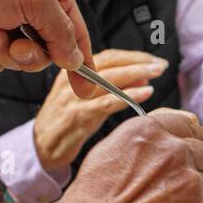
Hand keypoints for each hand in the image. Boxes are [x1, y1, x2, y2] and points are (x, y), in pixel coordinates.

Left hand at [0, 0, 94, 94]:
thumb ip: (63, 33)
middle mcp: (34, 12)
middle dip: (30, 54)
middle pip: (49, 55)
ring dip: (4, 52)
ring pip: (21, 63)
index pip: (77, 33)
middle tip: (16, 46)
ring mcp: (11, 29)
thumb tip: (75, 62)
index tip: (88, 90)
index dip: (83, 61)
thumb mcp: (38, 1)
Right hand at [33, 50, 167, 170]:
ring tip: (156, 74)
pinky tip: (145, 94)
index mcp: (75, 71)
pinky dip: (127, 96)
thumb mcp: (90, 100)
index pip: (109, 56)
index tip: (154, 60)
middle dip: (139, 62)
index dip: (134, 56)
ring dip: (136, 74)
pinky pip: (106, 102)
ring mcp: (74, 97)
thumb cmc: (68, 122)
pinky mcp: (77, 116)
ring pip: (109, 79)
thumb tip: (142, 78)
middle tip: (161, 65)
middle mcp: (73, 79)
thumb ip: (113, 88)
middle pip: (111, 63)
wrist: (42, 147)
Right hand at [60, 107, 202, 202]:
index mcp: (151, 133)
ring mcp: (192, 182)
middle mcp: (175, 151)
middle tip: (169, 191)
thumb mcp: (109, 153)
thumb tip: (162, 141)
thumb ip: (143, 142)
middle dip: (192, 170)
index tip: (191, 149)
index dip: (190, 140)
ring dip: (192, 199)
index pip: (187, 125)